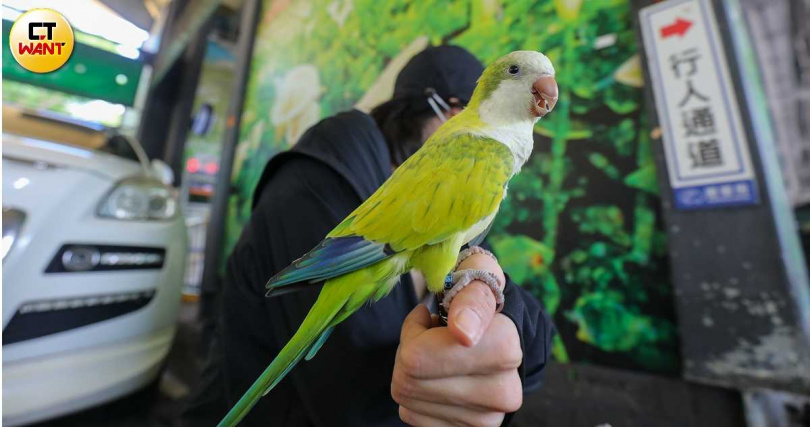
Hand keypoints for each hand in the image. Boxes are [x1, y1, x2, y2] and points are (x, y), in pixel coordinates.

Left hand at [391, 254, 522, 425]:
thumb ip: (471, 300)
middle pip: (409, 378)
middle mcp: (502, 393)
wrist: (496, 329)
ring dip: (411, 369)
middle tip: (430, 332)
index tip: (432, 318)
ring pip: (408, 396)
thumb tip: (464, 332)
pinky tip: (435, 375)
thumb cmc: (476, 296)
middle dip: (409, 349)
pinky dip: (414, 391)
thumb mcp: (476, 276)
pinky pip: (411, 413)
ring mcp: (486, 419)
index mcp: (505, 349)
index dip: (415, 330)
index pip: (418, 356)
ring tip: (436, 351)